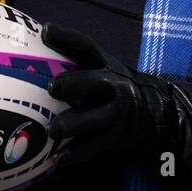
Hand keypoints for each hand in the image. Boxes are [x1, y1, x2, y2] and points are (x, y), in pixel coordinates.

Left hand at [41, 22, 191, 171]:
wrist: (156, 112)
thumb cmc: (113, 85)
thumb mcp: (102, 66)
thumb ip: (72, 55)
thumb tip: (35, 35)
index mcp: (107, 65)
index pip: (86, 46)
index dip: (66, 37)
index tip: (46, 31)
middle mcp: (115, 86)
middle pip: (94, 82)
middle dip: (74, 83)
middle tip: (53, 87)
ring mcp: (119, 114)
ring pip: (96, 119)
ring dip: (74, 124)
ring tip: (54, 129)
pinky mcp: (119, 138)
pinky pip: (96, 147)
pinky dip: (76, 154)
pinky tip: (58, 159)